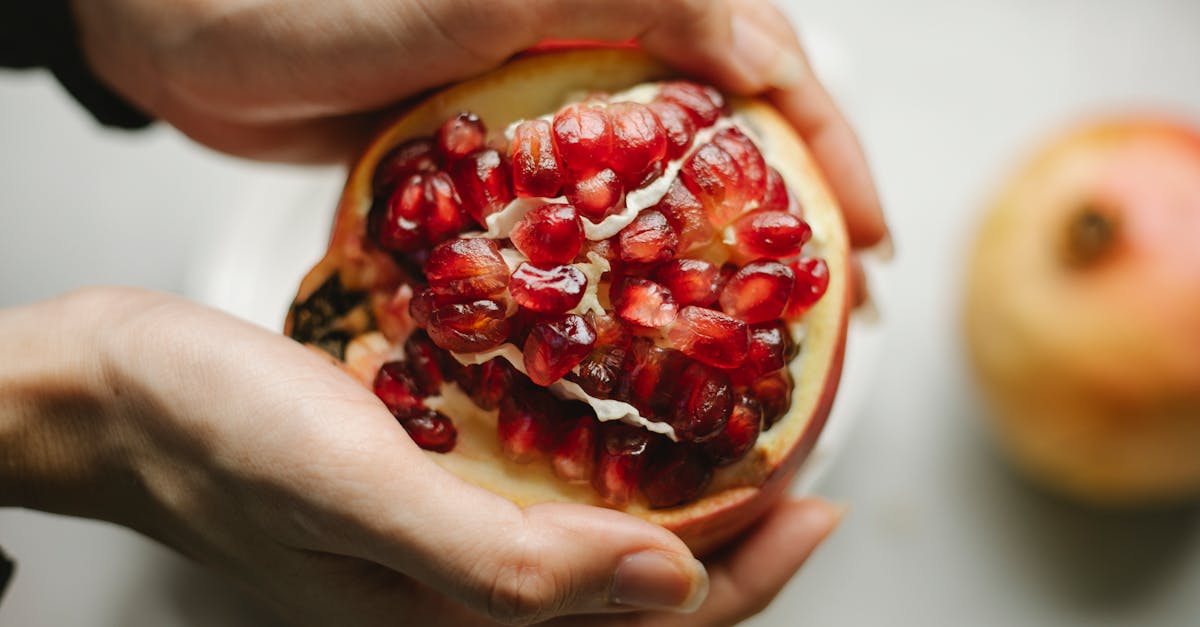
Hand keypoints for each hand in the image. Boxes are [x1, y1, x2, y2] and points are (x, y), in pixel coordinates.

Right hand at [0, 288, 839, 625]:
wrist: (115, 390)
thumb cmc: (211, 437)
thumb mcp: (356, 493)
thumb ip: (507, 558)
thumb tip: (670, 582)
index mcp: (452, 626)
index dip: (746, 580)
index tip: (815, 503)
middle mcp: (457, 599)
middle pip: (631, 600)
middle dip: (729, 548)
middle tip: (794, 466)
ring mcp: (439, 549)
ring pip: (593, 548)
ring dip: (672, 502)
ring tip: (733, 439)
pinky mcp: (422, 492)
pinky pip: (539, 497)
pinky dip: (597, 464)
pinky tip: (615, 411)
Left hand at [70, 0, 886, 248]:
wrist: (184, 28)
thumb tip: (766, 52)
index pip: (764, 61)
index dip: (831, 150)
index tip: (867, 238)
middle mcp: (592, 39)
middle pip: (731, 128)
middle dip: (791, 218)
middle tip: (832, 307)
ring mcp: (541, 105)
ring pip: (662, 181)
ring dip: (715, 254)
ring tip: (757, 334)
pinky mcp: (493, 158)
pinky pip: (583, 215)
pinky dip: (623, 268)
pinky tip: (641, 323)